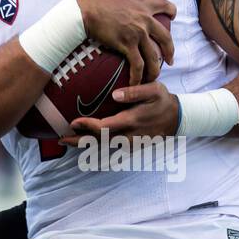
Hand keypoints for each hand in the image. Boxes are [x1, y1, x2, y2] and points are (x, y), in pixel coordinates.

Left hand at [61, 83, 181, 143]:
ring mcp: (129, 142)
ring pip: (102, 146)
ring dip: (84, 145)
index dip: (88, 126)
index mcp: (131, 120)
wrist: (177, 118)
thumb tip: (116, 94)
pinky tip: (83, 142)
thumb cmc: (163, 101)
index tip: (72, 122)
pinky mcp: (130, 145)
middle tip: (61, 139)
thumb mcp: (154, 91)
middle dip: (79, 142)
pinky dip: (95, 146)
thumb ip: (135, 92)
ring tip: (67, 141)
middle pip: (99, 142)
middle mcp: (128, 135)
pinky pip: (109, 147)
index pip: (105, 127)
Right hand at [75, 0, 175, 85]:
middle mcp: (144, 19)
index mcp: (143, 4)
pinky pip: (137, 65)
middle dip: (170, 51)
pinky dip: (138, 76)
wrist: (85, 8)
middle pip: (166, 38)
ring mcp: (137, 33)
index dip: (171, 12)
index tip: (172, 18)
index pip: (165, 5)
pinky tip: (136, 83)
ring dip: (155, 70)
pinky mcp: (127, 45)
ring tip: (153, 77)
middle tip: (169, 60)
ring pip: (153, 56)